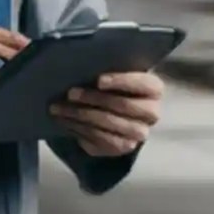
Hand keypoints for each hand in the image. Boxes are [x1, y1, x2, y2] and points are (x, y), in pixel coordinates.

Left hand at [49, 71, 164, 156]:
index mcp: (154, 89)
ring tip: (59, 108)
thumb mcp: (116, 73)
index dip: (122, 81)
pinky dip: (79, 130)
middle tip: (71, 93)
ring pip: (109, 125)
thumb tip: (84, 64)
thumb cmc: (116, 85)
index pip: (144, 84)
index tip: (99, 80)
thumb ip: (109, 69)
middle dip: (94, 99)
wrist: (119, 111)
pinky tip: (65, 121)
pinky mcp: (124, 148)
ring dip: (80, 116)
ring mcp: (139, 133)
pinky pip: (101, 141)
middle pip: (123, 106)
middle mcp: (152, 113)